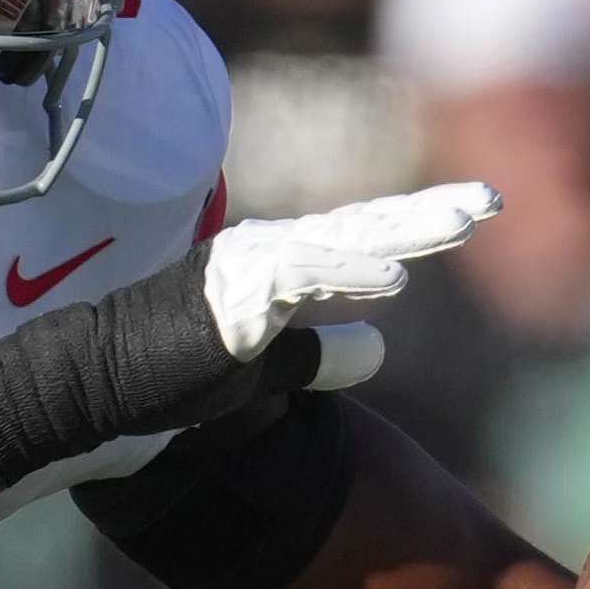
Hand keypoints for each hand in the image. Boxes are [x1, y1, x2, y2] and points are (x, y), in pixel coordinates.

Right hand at [193, 181, 491, 402]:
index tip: (477, 212)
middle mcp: (271, 252)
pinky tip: (395, 277)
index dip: (420, 225)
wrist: (99, 387)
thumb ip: (322, 355)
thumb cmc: (172, 375)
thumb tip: (382, 347)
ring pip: (343, 238)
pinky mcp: (232, 294)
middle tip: (490, 200)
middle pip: (366, 225)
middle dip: (430, 213)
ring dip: (404, 231)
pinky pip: (300, 275)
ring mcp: (250, 267)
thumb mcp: (269, 370)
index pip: (364, 238)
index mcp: (282, 266)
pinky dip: (348, 272)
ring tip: (463, 225)